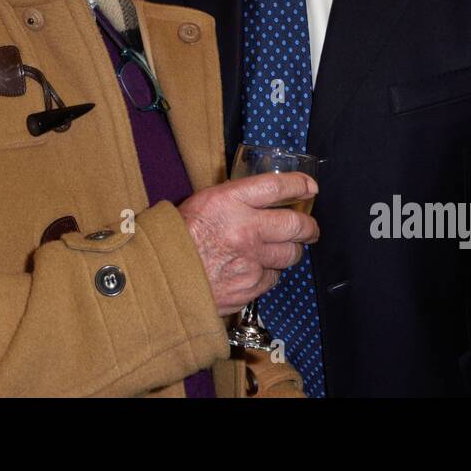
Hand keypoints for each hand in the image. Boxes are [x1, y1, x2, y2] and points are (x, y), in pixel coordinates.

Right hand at [177, 172, 319, 315]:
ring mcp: (251, 260)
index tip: (309, 187)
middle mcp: (246, 229)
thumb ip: (235, 198)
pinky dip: (270, 273)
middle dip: (308, 226)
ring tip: (283, 249)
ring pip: (291, 254)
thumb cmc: (178, 237)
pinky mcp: (251, 286)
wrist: (161, 276)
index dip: (299, 185)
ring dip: (290, 251)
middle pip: (296, 224)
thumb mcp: (204, 202)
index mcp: (230, 201)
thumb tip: (263, 197)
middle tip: (309, 228)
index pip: (277, 187)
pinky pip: (274, 277)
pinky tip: (258, 269)